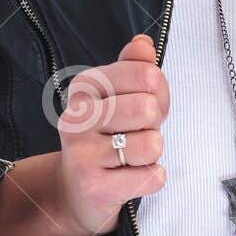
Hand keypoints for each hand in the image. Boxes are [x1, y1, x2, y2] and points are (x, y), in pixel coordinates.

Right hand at [56, 33, 169, 235]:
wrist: (76, 190)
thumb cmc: (107, 136)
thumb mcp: (120, 96)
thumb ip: (135, 67)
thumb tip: (143, 45)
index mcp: (85, 86)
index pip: (146, 74)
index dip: (159, 92)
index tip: (144, 104)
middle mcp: (76, 117)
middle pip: (148, 108)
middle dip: (154, 124)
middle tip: (136, 133)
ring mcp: (81, 154)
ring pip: (151, 144)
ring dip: (152, 152)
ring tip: (132, 155)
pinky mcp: (94, 188)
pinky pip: (152, 177)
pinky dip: (152, 178)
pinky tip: (131, 177)